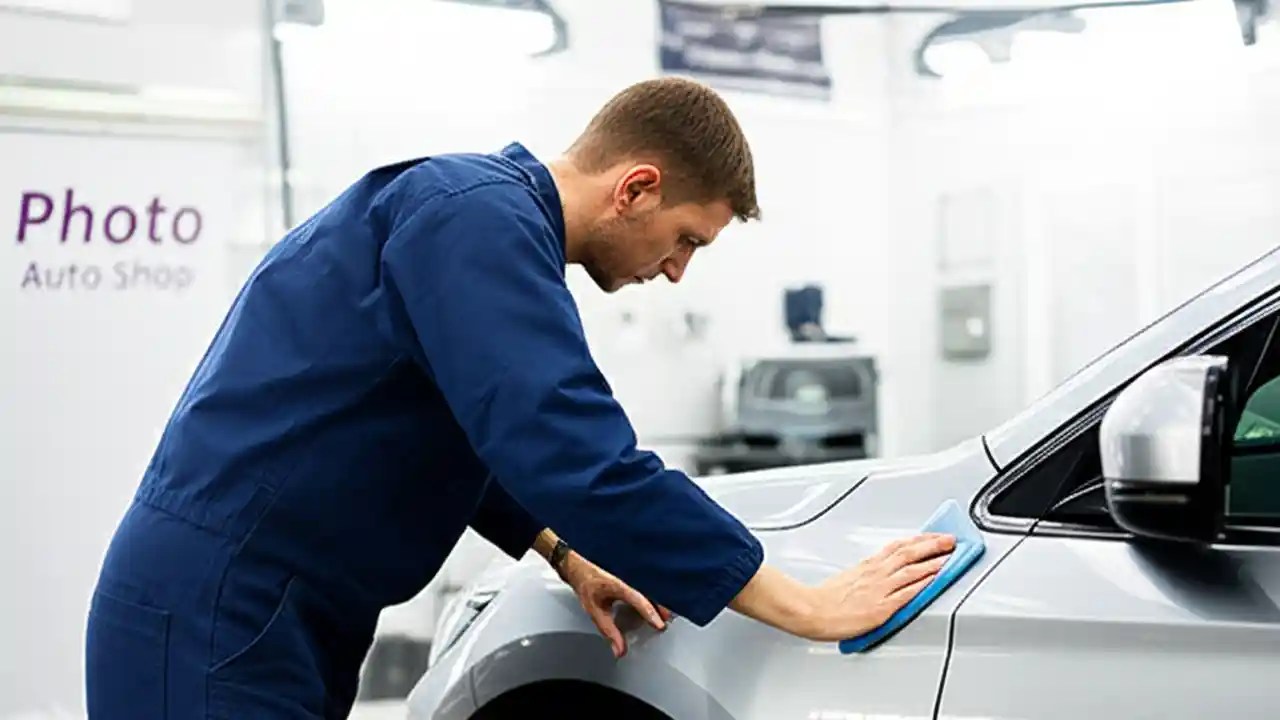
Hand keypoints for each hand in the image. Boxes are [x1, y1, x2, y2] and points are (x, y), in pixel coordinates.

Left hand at [557, 551, 671, 657]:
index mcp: (618, 585)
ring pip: (651, 590)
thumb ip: (608, 631)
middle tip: (666, 625)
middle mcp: (629, 578)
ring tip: (664, 618)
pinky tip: (655, 610)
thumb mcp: (594, 611)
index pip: (639, 600)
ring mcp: (632, 577)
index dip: (650, 613)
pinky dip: (652, 600)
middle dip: (661, 609)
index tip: (660, 626)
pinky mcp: (633, 578)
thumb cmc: (587, 585)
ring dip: (658, 604)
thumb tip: (620, 650)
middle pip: (651, 593)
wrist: (581, 567)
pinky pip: (646, 589)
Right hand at [798, 533, 955, 640]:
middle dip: (932, 544)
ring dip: (934, 561)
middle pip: (909, 552)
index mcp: (868, 566)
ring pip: (912, 570)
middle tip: (950, 539)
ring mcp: (881, 589)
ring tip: (950, 556)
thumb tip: (878, 575)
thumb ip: (866, 575)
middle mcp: (877, 573)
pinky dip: (924, 583)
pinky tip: (936, 579)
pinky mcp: (882, 607)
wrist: (811, 610)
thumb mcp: (847, 578)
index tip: (933, 536)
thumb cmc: (825, 598)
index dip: (919, 540)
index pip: (899, 547)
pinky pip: (908, 593)